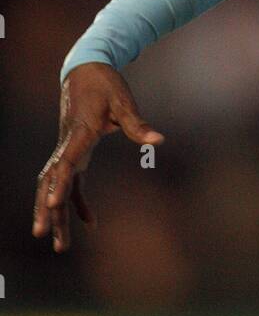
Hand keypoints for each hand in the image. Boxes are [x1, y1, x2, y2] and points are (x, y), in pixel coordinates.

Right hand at [33, 62, 163, 252]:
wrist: (86, 69)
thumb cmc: (105, 84)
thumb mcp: (123, 102)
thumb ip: (137, 124)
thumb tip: (159, 139)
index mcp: (80, 132)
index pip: (65, 162)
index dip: (59, 184)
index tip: (53, 204)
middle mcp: (67, 144)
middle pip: (51, 181)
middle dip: (47, 208)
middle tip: (42, 234)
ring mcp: (67, 149)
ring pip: (54, 186)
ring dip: (55, 214)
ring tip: (60, 246)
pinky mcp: (73, 152)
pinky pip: (71, 182)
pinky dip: (77, 202)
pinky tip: (90, 222)